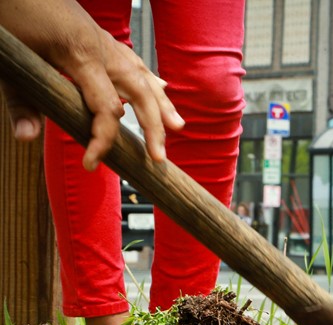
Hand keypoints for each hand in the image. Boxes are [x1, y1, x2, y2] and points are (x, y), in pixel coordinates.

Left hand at [0, 0, 182, 169]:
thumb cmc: (10, 15)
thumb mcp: (10, 62)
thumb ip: (21, 102)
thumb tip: (26, 137)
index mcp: (81, 55)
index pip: (106, 108)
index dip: (102, 140)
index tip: (91, 163)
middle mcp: (101, 48)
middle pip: (140, 93)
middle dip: (153, 126)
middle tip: (158, 156)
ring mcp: (102, 41)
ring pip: (142, 76)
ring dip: (161, 104)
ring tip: (177, 126)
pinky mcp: (97, 35)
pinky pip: (132, 60)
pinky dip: (148, 78)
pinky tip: (160, 88)